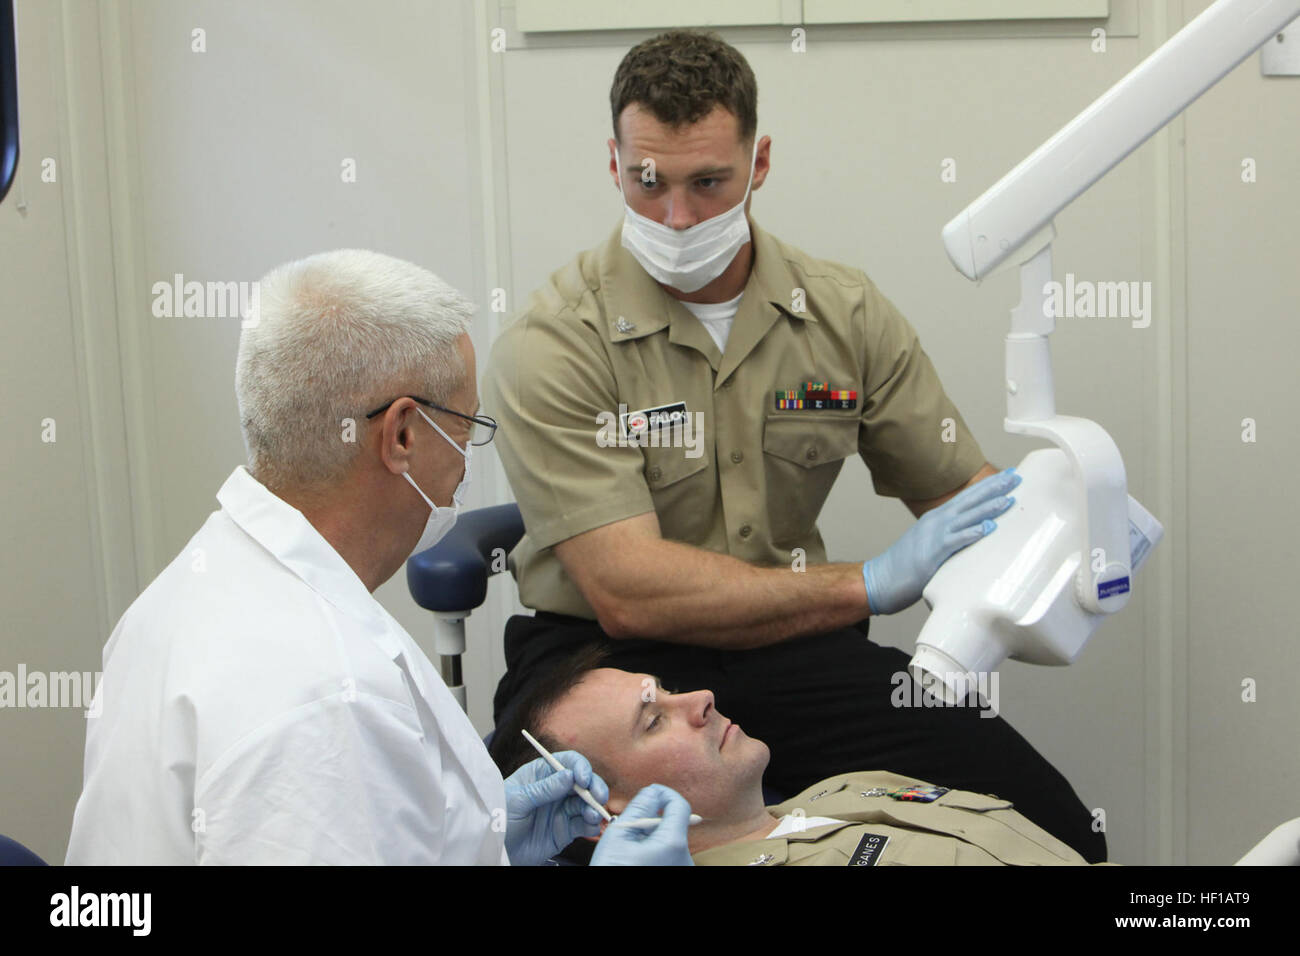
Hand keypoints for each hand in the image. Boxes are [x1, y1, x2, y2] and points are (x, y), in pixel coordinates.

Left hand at [503, 750, 608, 865]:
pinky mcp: (565, 830)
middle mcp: (555, 789)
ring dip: (594, 808)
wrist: (494, 849)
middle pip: (582, 782)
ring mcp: (561, 809)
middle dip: (594, 787)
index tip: (584, 779)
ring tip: (592, 816)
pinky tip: (591, 826)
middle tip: (599, 797)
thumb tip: (569, 776)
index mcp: (541, 774)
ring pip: (586, 804)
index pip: (567, 762)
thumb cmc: (498, 817)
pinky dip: (591, 825)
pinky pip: (583, 825)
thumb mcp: (517, 800)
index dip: (580, 767)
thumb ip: (544, 789)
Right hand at [590, 784, 694, 865]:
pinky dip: (655, 852)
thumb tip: (652, 791)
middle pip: (674, 824)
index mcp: (673, 843)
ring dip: (652, 837)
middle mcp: (685, 858)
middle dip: (653, 819)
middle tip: (629, 827)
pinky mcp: (677, 874)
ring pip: (670, 841)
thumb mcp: (619, 835)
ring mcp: (683, 869)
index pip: (679, 805)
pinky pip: (669, 856)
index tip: (649, 794)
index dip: (664, 794)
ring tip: (630, 848)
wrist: (611, 913)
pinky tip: (636, 860)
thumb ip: (639, 807)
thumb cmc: (611, 870)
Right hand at [863, 468, 1020, 614]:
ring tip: (1009, 498)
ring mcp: (933, 536)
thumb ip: (949, 537)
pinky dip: (972, 533)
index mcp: (937, 518)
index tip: (1007, 475)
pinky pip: (955, 540)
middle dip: (994, 488)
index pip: (967, 497)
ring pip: (966, 517)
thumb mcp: (929, 543)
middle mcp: (936, 521)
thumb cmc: (905, 566)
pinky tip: (988, 527)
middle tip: (1015, 477)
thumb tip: (970, 537)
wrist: (880, 580)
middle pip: (970, 501)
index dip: (988, 486)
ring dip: (989, 507)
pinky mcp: (932, 554)